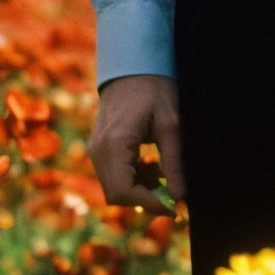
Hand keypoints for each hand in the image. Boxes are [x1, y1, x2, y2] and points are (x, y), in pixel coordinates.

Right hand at [89, 73, 184, 214]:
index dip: (149, 205)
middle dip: (145, 200)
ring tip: (165, 175)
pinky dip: (133, 179)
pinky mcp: (99, 148)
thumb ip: (174, 163)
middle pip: (116, 194)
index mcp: (115, 143)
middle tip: (173, 196)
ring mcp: (96, 149)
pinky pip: (113, 175)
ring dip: (140, 190)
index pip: (124, 191)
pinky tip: (154, 167)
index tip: (174, 208)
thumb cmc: (154, 90)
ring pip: (114, 187)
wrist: (132, 66)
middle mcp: (99, 150)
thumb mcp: (170, 125)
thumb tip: (179, 197)